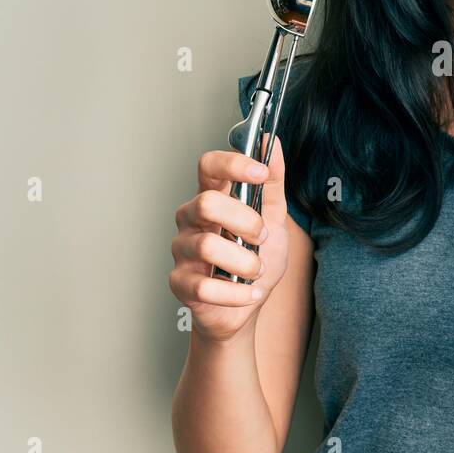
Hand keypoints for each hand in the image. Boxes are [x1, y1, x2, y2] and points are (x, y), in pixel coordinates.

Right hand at [169, 132, 291, 342]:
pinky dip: (237, 292)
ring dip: (245, 262)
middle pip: (207, 203)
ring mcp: (182, 250)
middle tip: (261, 236)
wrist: (245, 309)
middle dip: (244, 220)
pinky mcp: (179, 283)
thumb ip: (272, 183)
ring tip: (257, 270)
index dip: (233, 164)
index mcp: (213, 197)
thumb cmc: (255, 260)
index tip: (259, 172)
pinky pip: (205, 286)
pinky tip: (250, 292)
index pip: (209, 166)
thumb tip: (273, 143)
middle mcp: (191, 219)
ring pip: (207, 246)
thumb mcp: (274, 218)